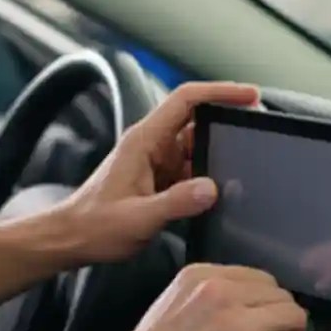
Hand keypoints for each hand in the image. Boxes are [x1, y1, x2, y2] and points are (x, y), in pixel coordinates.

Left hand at [55, 82, 260, 263]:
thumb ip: (176, 203)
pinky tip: (224, 191)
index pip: (186, 100)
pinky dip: (209, 175)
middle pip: (197, 120)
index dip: (220, 92)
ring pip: (197, 146)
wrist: (71, 239)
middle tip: (258, 131)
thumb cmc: (95, 226)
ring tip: (246, 167)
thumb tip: (212, 188)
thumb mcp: (138, 218)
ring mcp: (156, 162)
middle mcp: (151, 145)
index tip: (250, 96)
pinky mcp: (160, 180)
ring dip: (219, 154)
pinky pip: (192, 169)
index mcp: (144, 141)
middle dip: (227, 122)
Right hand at [82, 264, 330, 330]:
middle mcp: (221, 293)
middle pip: (278, 294)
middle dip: (284, 314)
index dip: (268, 298)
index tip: (269, 312)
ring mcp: (237, 325)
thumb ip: (205, 299)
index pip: (257, 277)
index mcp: (200, 276)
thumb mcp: (171, 308)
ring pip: (294, 316)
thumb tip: (243, 308)